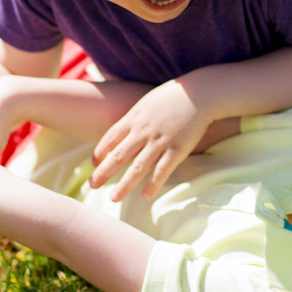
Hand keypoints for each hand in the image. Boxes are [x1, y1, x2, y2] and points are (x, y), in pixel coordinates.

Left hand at [89, 80, 211, 200]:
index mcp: (134, 118)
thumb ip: (134, 117)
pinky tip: (145, 196)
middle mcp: (143, 131)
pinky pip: (162, 170)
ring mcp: (160, 141)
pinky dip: (153, 184)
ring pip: (138, 167)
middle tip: (92, 185)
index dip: (100, 152)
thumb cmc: (173, 95)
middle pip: (119, 155)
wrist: (199, 93)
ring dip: (124, 184)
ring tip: (114, 198)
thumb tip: (122, 129)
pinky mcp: (177, 149)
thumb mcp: (147, 102)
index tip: (93, 164)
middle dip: (104, 172)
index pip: (110, 137)